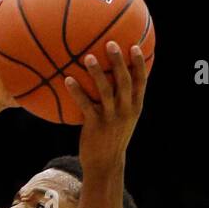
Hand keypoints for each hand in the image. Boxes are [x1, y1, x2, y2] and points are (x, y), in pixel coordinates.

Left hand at [64, 43, 147, 169]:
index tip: (134, 46)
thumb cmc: (112, 139)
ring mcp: (111, 118)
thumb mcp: (123, 120)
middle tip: (110, 43)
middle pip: (124, 81)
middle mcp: (126, 111)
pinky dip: (77, 91)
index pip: (141, 82)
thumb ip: (122, 103)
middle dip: (119, 61)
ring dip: (97, 72)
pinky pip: (86, 104)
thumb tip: (113, 83)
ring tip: (88, 57)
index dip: (139, 64)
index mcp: (135, 107)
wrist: (105, 164)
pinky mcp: (95, 125)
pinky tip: (68, 80)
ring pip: (106, 91)